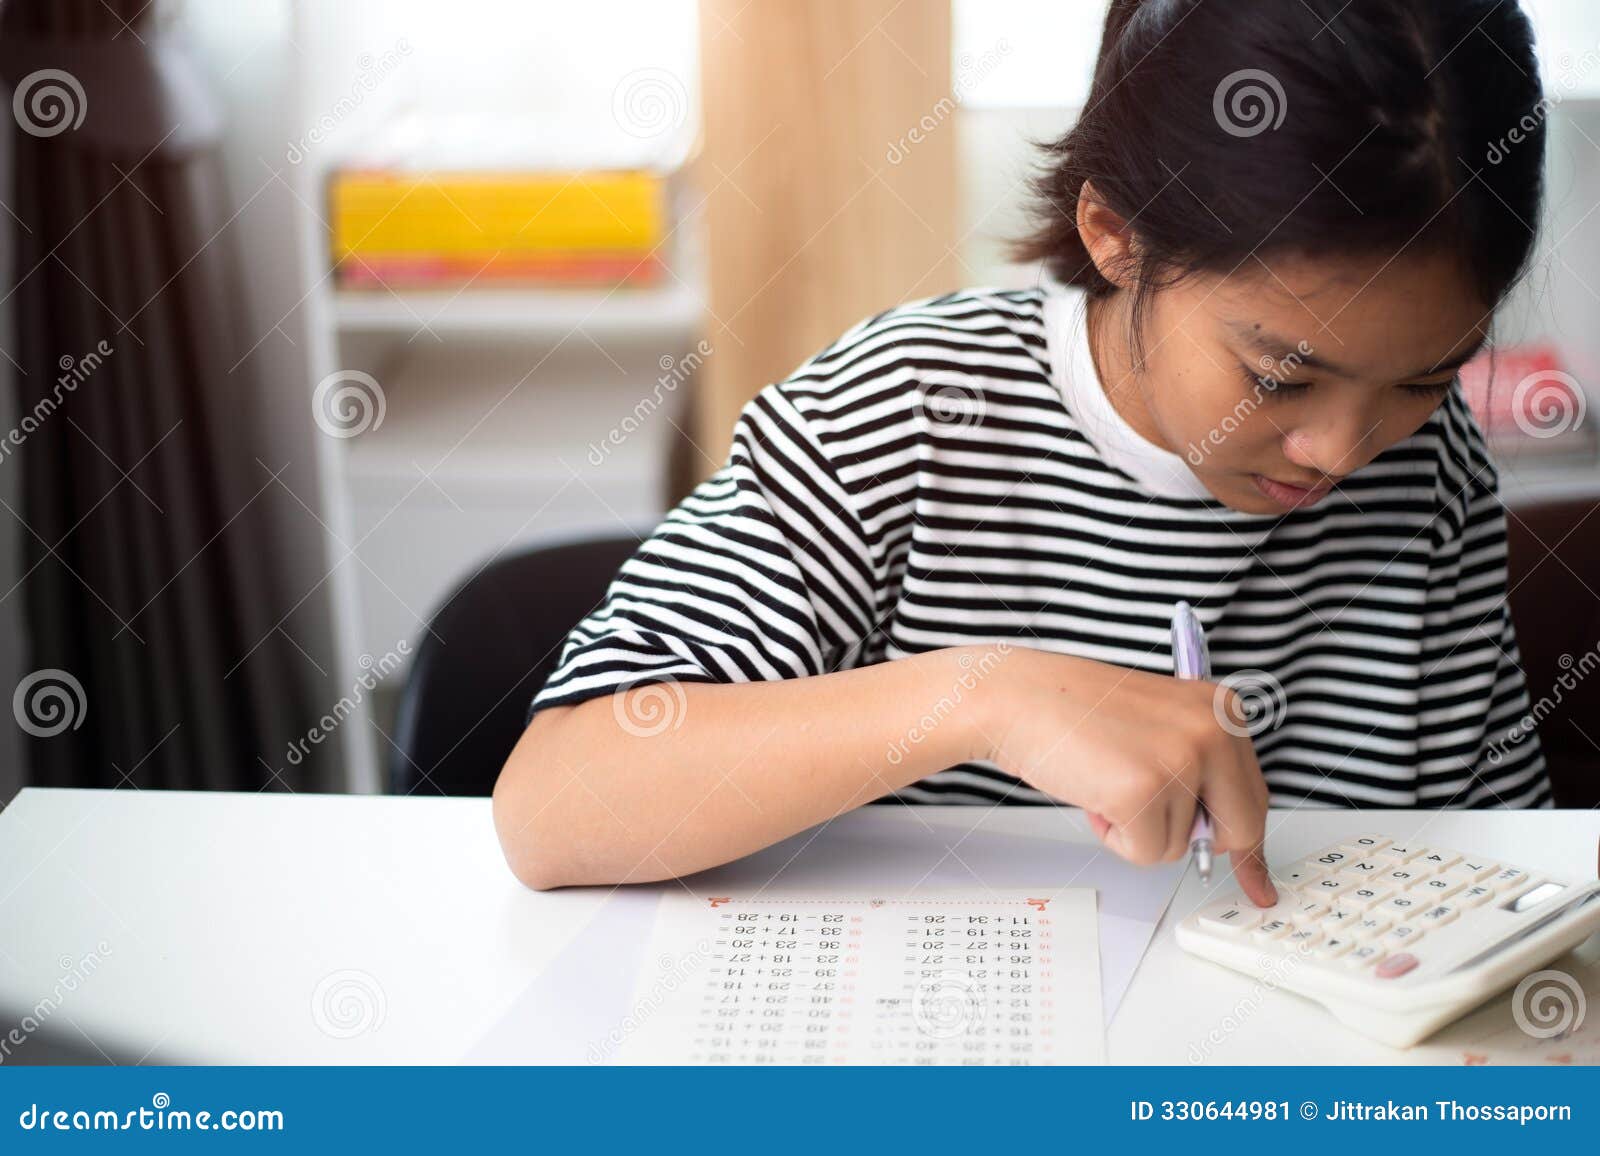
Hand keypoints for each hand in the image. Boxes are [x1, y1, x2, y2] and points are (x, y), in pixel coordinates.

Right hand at [973, 647, 1276, 906]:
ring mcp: (1182, 759)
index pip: (1256, 796)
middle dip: (1195, 841)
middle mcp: (1214, 731)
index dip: (1249, 846)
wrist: (1019, 697)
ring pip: (1182, 846)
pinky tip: (1094, 793)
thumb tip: (1224, 842)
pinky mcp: (1144, 790)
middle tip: (1147, 819)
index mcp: (1222, 711)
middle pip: (1238, 830)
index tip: (1258, 883)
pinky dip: (1114, 836)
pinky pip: (1146, 852)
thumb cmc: (1077, 713)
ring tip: (1105, 780)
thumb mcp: (1160, 729)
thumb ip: (1199, 772)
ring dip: (1138, 829)